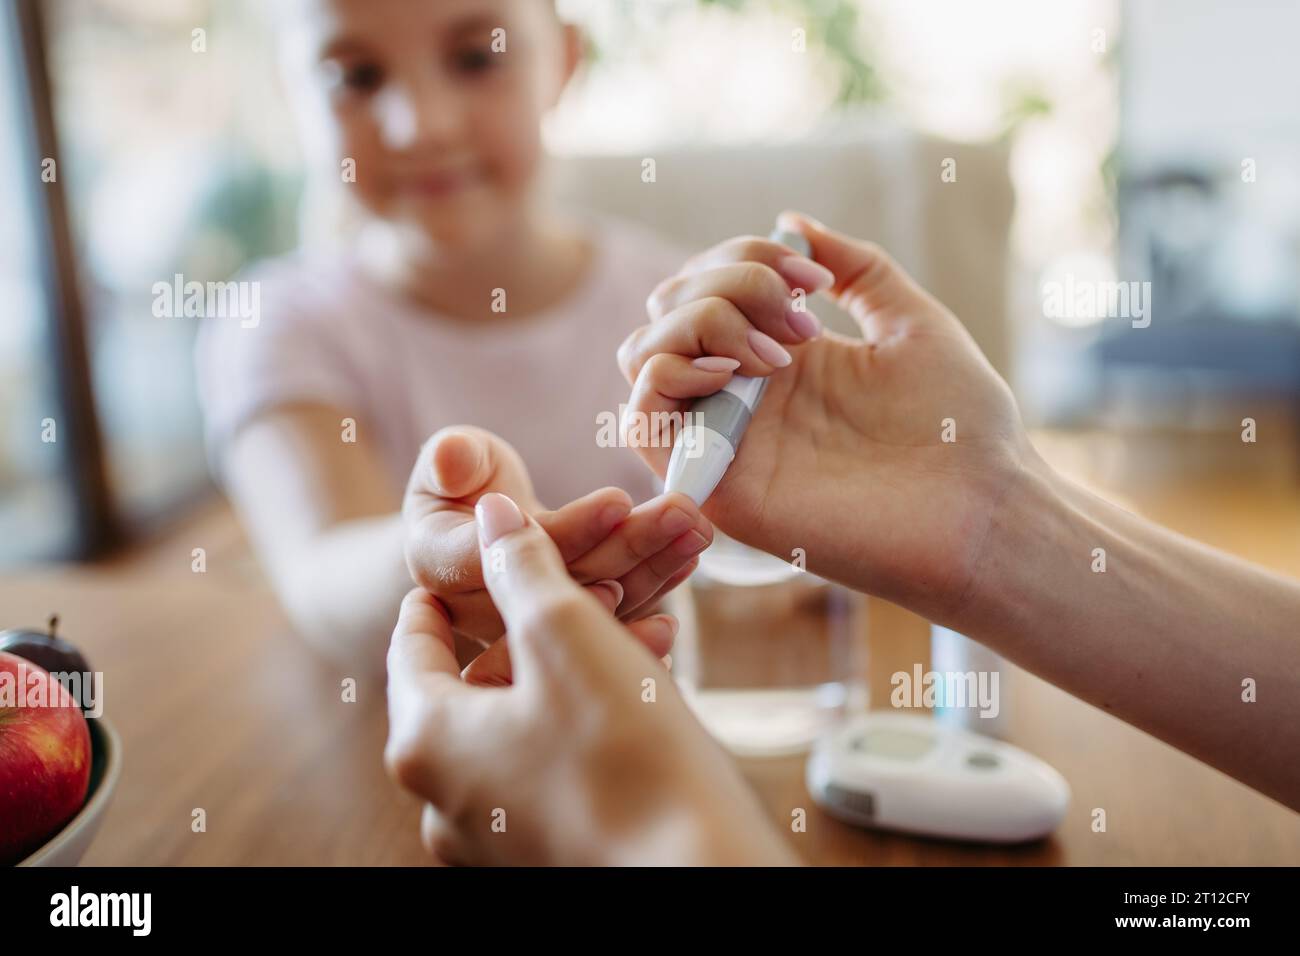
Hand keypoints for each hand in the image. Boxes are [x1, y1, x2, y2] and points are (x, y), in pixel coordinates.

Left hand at [385, 493, 794, 865]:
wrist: (699, 873)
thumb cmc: (625, 755)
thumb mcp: (567, 633)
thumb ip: (522, 565)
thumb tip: (489, 515)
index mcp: (427, 739)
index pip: (412, 644)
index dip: (441, 595)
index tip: (463, 568)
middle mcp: (443, 800)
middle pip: (474, 685)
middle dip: (532, 629)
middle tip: (576, 592)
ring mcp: (493, 839)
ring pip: (522, 725)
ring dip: (569, 672)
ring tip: (632, 632)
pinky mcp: (544, 857)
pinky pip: (550, 769)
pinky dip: (584, 724)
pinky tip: (644, 691)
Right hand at [402, 427, 712, 682]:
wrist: (478, 525)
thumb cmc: (463, 482)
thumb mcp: (449, 462)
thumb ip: (450, 458)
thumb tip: (452, 458)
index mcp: (445, 569)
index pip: (510, 554)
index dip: (568, 530)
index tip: (619, 500)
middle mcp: (485, 612)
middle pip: (565, 582)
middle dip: (630, 544)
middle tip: (683, 510)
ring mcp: (529, 632)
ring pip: (600, 602)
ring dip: (655, 565)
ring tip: (697, 528)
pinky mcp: (567, 639)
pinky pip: (617, 617)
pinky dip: (657, 587)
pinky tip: (690, 561)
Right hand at [618, 211, 1033, 621]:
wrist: (980, 510)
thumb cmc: (960, 426)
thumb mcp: (911, 320)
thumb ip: (855, 267)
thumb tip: (790, 222)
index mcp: (784, 356)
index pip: (711, 283)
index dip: (747, 257)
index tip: (814, 282)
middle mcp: (744, 394)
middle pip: (669, 309)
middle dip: (725, 283)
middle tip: (799, 321)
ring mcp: (726, 437)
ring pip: (644, 355)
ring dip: (695, 323)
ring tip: (773, 353)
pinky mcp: (717, 485)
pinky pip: (641, 421)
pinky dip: (666, 375)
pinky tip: (731, 374)